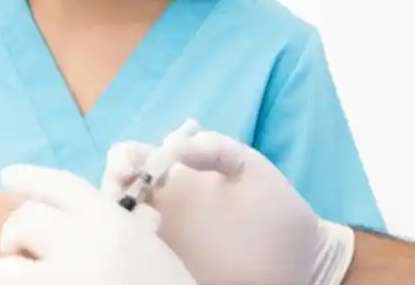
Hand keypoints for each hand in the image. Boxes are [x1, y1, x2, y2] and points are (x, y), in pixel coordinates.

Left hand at [0, 164, 197, 284]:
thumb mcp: (146, 248)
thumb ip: (109, 229)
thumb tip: (62, 225)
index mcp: (112, 222)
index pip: (61, 186)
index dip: (30, 178)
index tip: (7, 176)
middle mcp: (84, 242)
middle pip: (25, 220)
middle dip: (16, 236)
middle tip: (20, 254)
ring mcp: (64, 278)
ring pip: (2, 268)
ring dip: (1, 274)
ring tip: (13, 279)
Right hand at [102, 124, 353, 284]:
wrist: (305, 262)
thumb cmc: (279, 211)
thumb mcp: (253, 169)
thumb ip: (217, 149)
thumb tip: (174, 143)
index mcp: (177, 178)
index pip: (133, 159)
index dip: (122, 158)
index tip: (127, 164)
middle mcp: (163, 208)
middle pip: (116, 193)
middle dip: (110, 190)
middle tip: (124, 197)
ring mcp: (166, 243)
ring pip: (121, 229)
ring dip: (117, 222)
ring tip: (140, 224)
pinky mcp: (173, 271)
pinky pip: (142, 263)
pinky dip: (133, 255)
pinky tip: (148, 252)